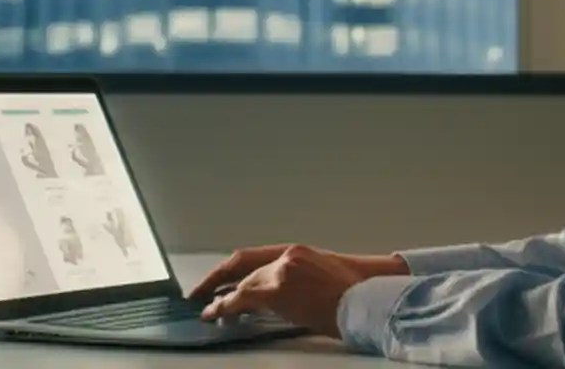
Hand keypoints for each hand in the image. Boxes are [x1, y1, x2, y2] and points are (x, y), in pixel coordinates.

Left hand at [198, 245, 364, 337]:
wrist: (365, 299)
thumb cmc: (352, 292)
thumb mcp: (322, 274)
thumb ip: (296, 277)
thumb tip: (277, 295)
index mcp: (297, 251)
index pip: (255, 256)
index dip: (232, 267)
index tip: (219, 277)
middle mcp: (286, 257)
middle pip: (242, 264)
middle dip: (218, 277)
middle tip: (199, 290)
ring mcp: (281, 272)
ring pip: (242, 284)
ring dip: (221, 297)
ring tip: (207, 309)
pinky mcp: (278, 291)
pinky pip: (242, 299)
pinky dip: (224, 306)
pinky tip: (214, 314)